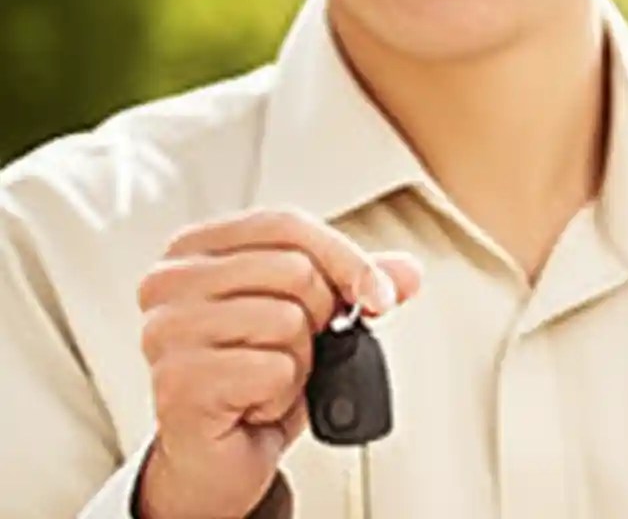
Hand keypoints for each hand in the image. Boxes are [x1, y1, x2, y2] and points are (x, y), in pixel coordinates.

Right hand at [134, 209, 422, 517]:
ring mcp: (166, 332)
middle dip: (320, 318)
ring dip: (300, 361)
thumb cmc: (254, 379)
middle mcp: (169, 283)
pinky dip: (282, 395)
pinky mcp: (178, 382)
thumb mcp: (312, 318)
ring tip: (268, 378)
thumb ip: (356, 284)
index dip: (346, 257)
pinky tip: (254, 404)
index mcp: (195, 249)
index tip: (379, 295)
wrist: (217, 458)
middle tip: (296, 349)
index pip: (286, 224)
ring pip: (287, 320)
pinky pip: (274, 369)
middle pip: (294, 269)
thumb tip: (406, 272)